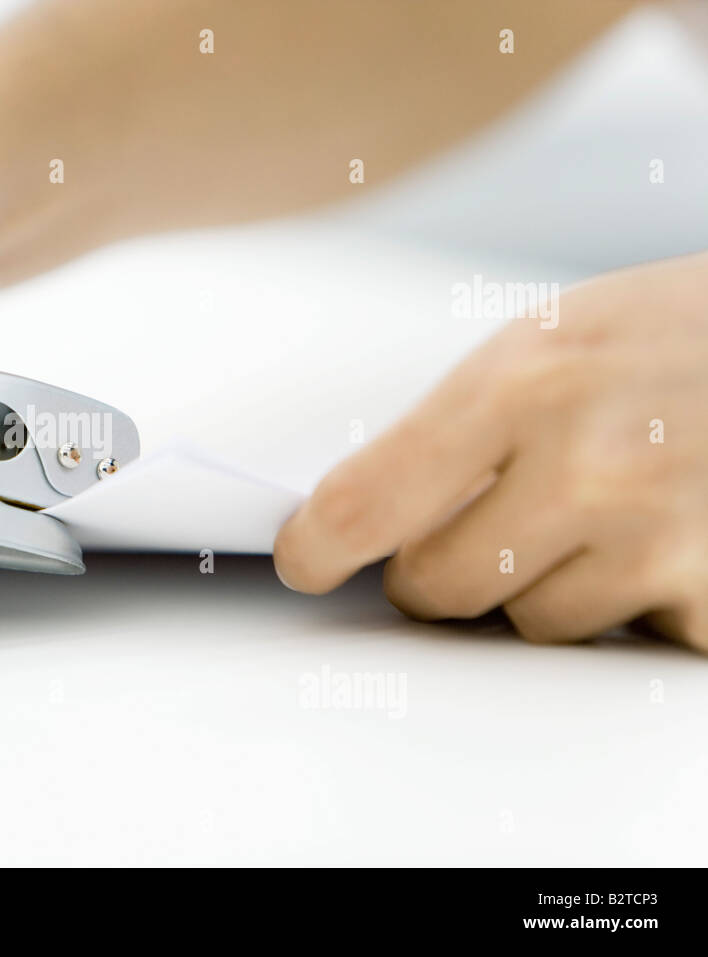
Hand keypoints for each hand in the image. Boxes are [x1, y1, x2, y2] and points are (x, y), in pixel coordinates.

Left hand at [274, 252, 707, 650]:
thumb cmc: (678, 332)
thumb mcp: (549, 340)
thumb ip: (455, 429)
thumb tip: (360, 515)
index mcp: (518, 387)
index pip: (362, 506)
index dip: (316, 548)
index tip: (307, 561)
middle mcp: (584, 469)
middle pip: (435, 588)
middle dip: (439, 568)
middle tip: (481, 524)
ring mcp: (659, 541)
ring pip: (529, 625)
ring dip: (544, 586)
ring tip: (600, 509)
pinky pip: (624, 639)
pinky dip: (629, 602)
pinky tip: (661, 537)